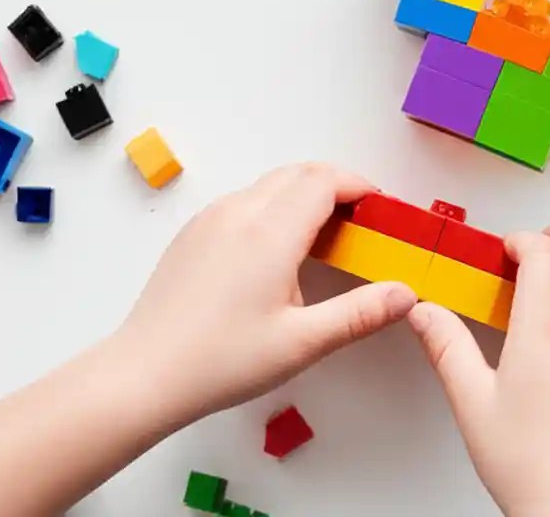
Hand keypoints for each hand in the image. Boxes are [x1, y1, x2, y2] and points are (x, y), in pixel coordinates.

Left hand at [113, 164, 417, 425]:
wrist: (143, 375)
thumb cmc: (221, 361)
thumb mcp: (302, 343)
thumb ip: (360, 314)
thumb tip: (406, 294)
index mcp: (270, 233)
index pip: (325, 181)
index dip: (359, 187)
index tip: (381, 208)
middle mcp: (239, 213)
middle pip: (299, 173)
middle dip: (337, 185)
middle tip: (363, 219)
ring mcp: (210, 220)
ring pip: (269, 184)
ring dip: (305, 194)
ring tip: (328, 235)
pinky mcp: (193, 234)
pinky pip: (244, 201)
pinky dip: (275, 207)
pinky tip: (281, 250)